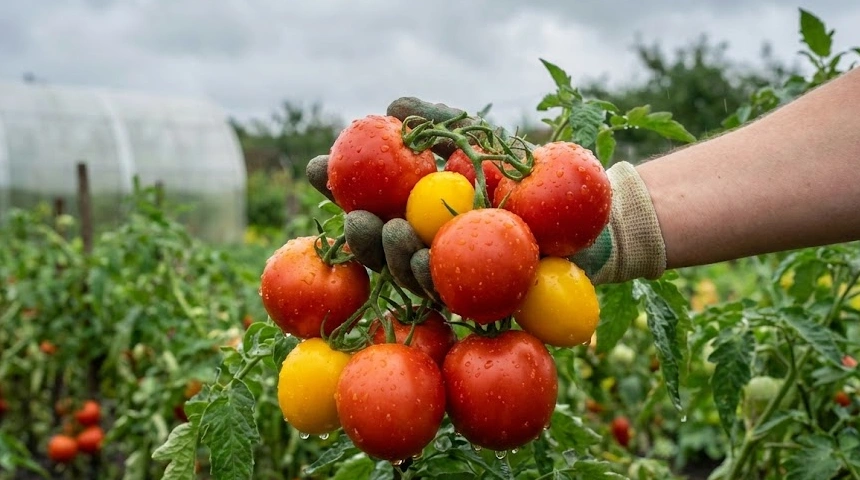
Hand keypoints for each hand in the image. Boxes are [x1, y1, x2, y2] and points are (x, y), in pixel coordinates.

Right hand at [306, 97, 666, 286]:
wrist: (580, 212)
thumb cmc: (524, 172)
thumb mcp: (483, 138)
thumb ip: (440, 123)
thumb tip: (394, 106)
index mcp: (413, 208)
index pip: (365, 199)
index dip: (336, 186)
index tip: (314, 169)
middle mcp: (422, 243)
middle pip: (376, 244)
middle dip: (358, 232)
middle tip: (354, 215)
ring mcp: (445, 274)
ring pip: (405, 270)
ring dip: (388, 257)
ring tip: (386, 233)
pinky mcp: (473, 299)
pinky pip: (444, 290)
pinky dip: (428, 274)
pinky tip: (418, 258)